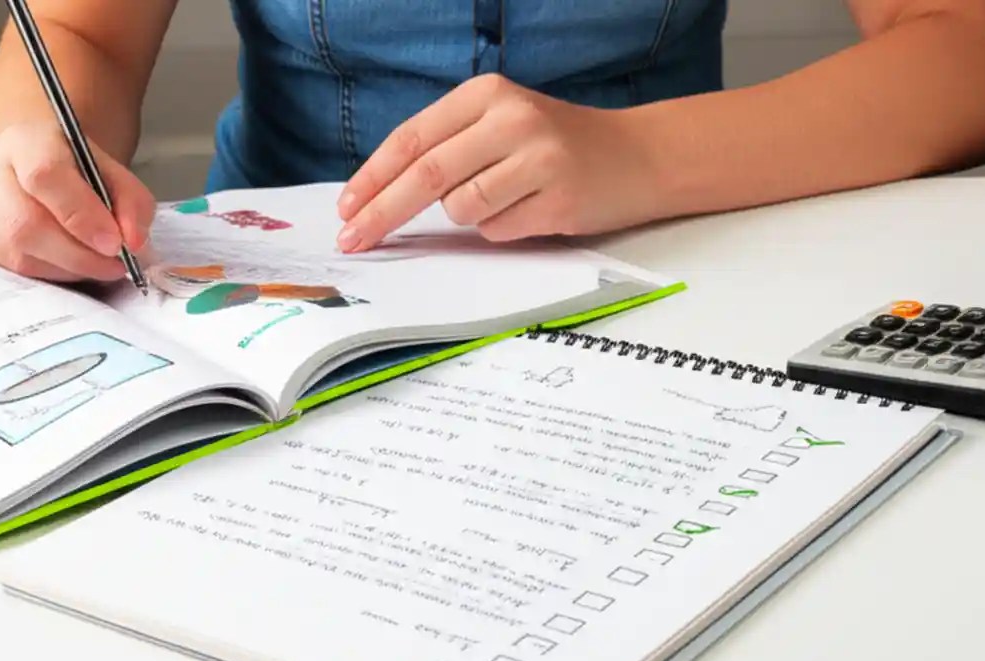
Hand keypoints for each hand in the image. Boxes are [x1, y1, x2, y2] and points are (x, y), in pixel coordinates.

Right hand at [0, 121, 154, 281]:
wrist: (30, 167)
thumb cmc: (73, 172)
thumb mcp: (112, 174)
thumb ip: (132, 203)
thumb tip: (133, 243)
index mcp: (23, 139)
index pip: (44, 177)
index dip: (81, 216)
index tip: (114, 244)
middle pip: (25, 224)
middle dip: (78, 255)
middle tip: (112, 266)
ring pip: (15, 253)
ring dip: (64, 269)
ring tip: (94, 265)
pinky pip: (5, 268)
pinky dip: (45, 273)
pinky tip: (63, 263)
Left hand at [334, 74, 658, 251]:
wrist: (639, 156)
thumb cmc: (556, 146)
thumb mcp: (500, 124)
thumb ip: (449, 146)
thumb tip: (379, 194)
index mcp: (487, 94)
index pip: (412, 139)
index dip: (372, 178)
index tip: (345, 210)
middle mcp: (511, 118)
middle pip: (425, 175)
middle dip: (383, 213)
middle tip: (354, 241)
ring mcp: (538, 158)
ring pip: (462, 208)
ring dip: (468, 217)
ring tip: (508, 198)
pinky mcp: (557, 199)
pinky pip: (498, 230)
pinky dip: (503, 229)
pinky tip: (534, 209)